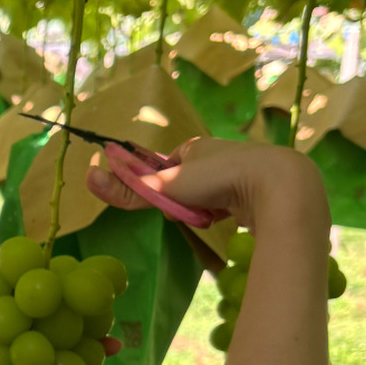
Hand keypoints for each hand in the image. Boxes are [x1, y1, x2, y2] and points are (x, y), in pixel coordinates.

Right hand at [87, 137, 327, 235]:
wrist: (277, 185)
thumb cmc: (219, 180)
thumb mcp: (167, 187)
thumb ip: (129, 190)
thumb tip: (88, 177)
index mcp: (195, 147)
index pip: (166, 167)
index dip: (161, 188)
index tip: (166, 202)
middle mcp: (218, 153)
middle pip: (188, 183)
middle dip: (186, 201)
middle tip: (193, 213)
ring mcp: (242, 170)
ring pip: (212, 194)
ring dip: (207, 209)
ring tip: (215, 217)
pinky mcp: (260, 187)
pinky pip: (234, 202)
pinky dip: (229, 212)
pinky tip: (234, 217)